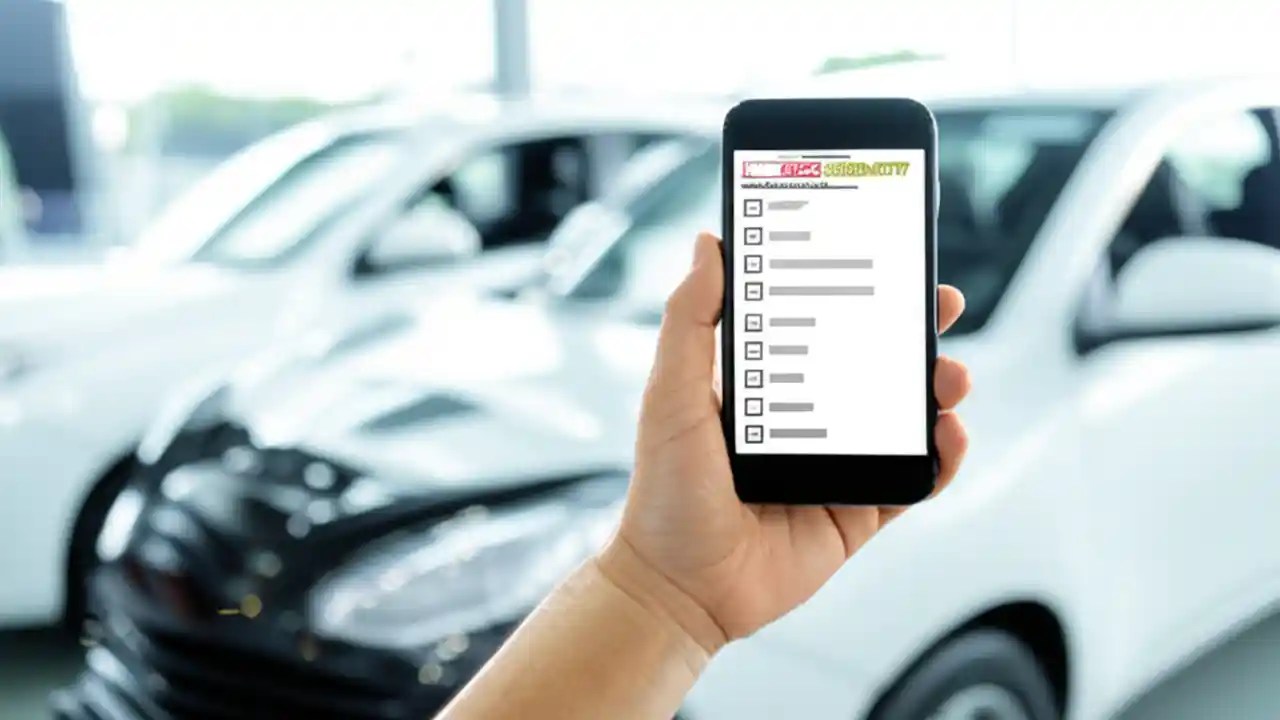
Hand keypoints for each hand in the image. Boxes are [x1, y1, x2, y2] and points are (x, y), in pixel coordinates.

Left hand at [597, 232, 971, 654]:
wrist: (681, 589)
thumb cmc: (665, 492)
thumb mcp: (671, 394)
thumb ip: (690, 320)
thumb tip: (708, 242)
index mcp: (767, 385)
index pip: (822, 325)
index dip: (859, 292)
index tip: (889, 259)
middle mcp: (807, 420)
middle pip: (876, 365)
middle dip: (915, 334)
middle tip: (941, 307)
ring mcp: (837, 466)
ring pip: (905, 418)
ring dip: (938, 390)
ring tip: (951, 377)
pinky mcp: (858, 514)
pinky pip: (914, 481)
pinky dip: (942, 458)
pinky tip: (949, 434)